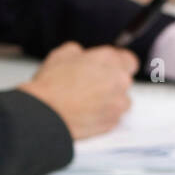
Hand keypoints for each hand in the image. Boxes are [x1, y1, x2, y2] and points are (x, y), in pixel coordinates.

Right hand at [18, 41, 137, 138]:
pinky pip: (113, 117)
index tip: (109, 70)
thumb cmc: (51, 85)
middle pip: (124, 81)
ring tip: (87, 102)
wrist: (45, 114)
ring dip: (109, 100)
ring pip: (121, 101)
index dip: (118, 65)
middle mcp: (119, 80)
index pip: (129, 61)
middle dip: (111, 83)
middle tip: (91, 87)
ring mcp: (118, 103)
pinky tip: (86, 113)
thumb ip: (80, 52)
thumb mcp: (62, 55)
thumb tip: (82, 56)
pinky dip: (103, 116)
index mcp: (108, 59)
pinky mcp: (113, 122)